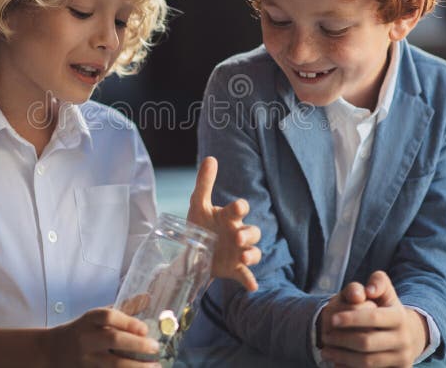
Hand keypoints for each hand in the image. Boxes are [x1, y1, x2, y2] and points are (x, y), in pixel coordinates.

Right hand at [45, 308, 160, 366]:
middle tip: (155, 346)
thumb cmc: (82, 330)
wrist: (52, 351)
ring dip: (137, 366)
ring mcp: (86, 359)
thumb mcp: (97, 317)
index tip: (145, 328)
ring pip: (113, 364)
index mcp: (89, 320)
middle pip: (113, 340)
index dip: (128, 321)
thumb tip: (148, 298)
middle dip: (137, 344)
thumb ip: (123, 309)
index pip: (108, 316)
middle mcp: (86, 339)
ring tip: (155, 366)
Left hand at [186, 156, 261, 291]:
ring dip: (252, 254)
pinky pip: (245, 275)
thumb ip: (205, 183)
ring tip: (244, 257)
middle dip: (248, 235)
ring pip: (254, 252)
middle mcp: (237, 234)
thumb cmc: (201, 225)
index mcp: (229, 217)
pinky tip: (252, 286)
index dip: (240, 208)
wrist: (191, 252)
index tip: (238, 207)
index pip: (239, 209)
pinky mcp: (233, 269)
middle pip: (253, 232)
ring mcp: (237, 252)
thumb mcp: (198, 205)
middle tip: (238, 238)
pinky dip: (249, 280)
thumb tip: (211, 158)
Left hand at [320, 271, 428, 367]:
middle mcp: (403, 340)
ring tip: (326, 350)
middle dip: (342, 340)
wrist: (409, 334)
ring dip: (342, 357)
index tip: (332, 319)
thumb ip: (377, 282)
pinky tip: (337, 363)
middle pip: (367, 343)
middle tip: (325, 336)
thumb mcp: (385, 291)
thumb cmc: (387, 308)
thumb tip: (367, 291)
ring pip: (367, 362)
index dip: (351, 319)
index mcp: (399, 317)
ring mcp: (402, 358)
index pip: (373, 318)